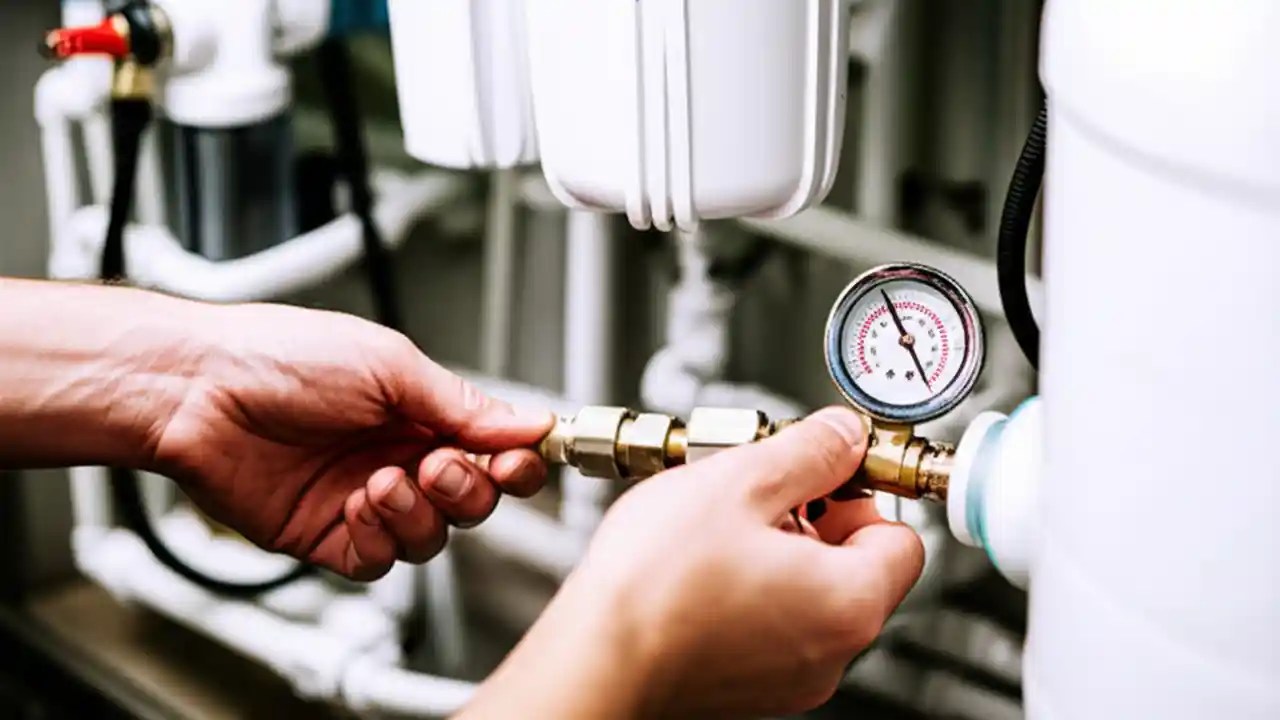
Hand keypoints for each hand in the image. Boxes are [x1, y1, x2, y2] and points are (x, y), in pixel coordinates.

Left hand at [146, 301, 554, 579]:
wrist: (196, 390)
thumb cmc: (280, 357)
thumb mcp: (389, 366)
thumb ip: (463, 405)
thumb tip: (529, 421)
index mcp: (421, 411)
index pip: (493, 449)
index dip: (514, 462)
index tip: (516, 462)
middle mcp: (398, 456)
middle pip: (472, 500)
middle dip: (468, 489)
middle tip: (436, 464)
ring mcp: (364, 499)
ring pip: (431, 537)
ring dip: (419, 514)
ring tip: (382, 482)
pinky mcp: (326, 536)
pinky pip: (379, 561)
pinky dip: (380, 540)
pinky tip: (357, 508)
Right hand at [464, 407, 923, 718]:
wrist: (593, 659)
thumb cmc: (655, 587)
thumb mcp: (739, 482)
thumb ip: (808, 451)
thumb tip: (844, 434)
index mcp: (849, 602)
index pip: (904, 539)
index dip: (862, 493)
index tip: (823, 471)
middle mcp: (832, 652)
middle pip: (856, 567)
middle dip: (813, 520)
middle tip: (760, 493)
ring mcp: (791, 679)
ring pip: (811, 597)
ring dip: (778, 554)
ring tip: (720, 529)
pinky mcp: (749, 689)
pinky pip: (773, 627)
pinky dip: (750, 592)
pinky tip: (701, 568)